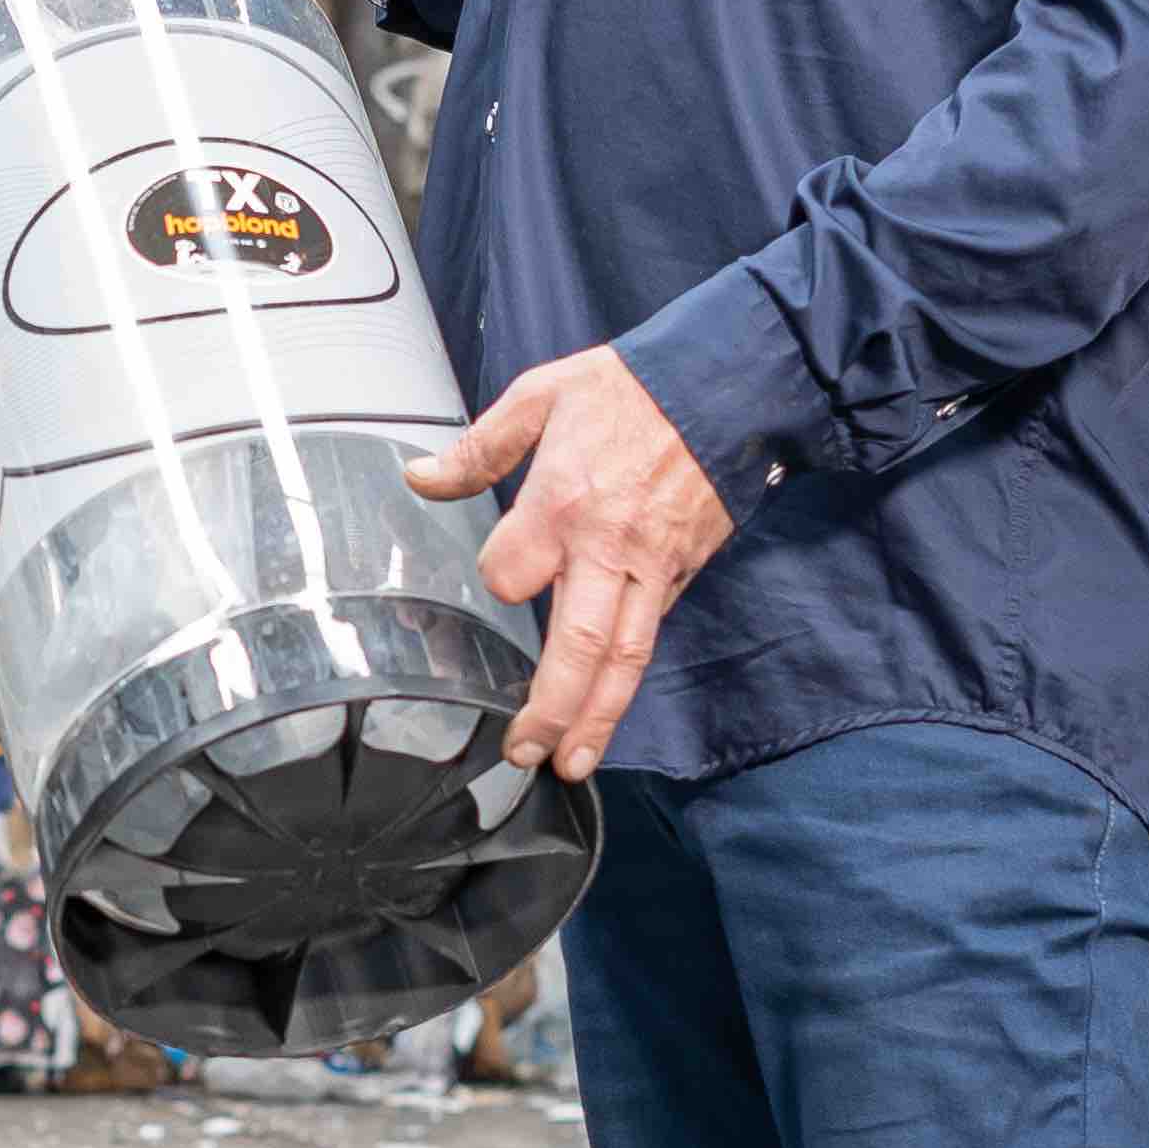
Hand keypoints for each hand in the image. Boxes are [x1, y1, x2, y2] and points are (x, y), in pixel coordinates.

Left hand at [411, 342, 731, 781]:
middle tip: (527, 754)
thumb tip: (420, 478)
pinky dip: (628, 681)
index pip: (513, 573)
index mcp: (563, 501)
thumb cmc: (631, 387)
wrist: (728, 382)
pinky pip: (652, 635)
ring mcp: (652, 566)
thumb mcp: (543, 394)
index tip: (499, 576)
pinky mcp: (682, 572)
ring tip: (572, 765)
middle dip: (553, 708)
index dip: (499, 579)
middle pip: (579, 645)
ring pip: (625, 658)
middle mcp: (608, 547)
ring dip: (598, 718)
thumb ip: (481, 447)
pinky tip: (607, 710)